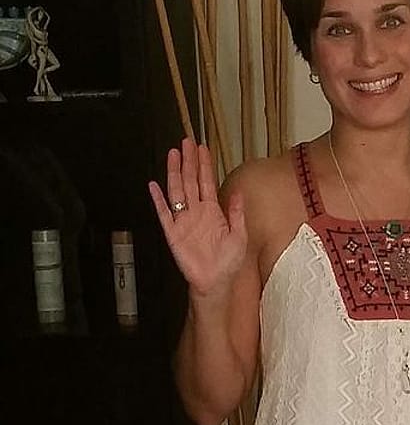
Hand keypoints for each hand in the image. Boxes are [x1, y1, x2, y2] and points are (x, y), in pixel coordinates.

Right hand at [148, 137, 247, 296]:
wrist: (215, 282)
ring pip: (177, 192)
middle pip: (191, 181)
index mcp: (213, 212)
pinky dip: (158, 200)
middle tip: (186, 142)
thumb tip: (238, 192)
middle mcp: (197, 213)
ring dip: (175, 173)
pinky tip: (154, 186)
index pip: (207, 182)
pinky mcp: (173, 233)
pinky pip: (164, 214)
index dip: (204, 165)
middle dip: (189, 162)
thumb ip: (236, 213)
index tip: (202, 148)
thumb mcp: (239, 235)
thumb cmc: (227, 262)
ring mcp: (184, 221)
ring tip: (173, 155)